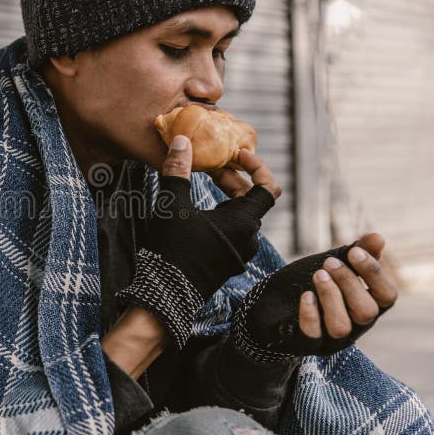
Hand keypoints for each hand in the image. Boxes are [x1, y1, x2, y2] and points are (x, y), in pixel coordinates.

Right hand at [114, 135, 279, 349]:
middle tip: (210, 166)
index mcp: (244, 221)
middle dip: (232, 179)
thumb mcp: (173, 204)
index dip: (257, 167)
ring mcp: (238, 254)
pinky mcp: (226, 263)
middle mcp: (248, 238)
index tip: (237, 156)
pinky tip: (197, 213)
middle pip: (250, 200)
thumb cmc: (172, 247)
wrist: (165, 293)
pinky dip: (220, 216)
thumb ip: (178, 170)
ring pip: (239, 216)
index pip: (268, 187)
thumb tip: (182, 141)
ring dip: (225, 198)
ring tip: (202, 186)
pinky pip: (231, 232)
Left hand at [299, 232, 396, 343]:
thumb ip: (356, 252)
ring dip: (330, 297)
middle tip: (328, 262)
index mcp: (368, 304)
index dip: (374, 273)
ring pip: (341, 326)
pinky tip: (305, 295)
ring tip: (317, 275)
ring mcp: (331, 338)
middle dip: (348, 283)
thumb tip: (377, 237)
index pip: (387, 296)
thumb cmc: (310, 280)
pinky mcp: (306, 344)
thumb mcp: (334, 263)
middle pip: (366, 312)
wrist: (272, 301)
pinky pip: (313, 336)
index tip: (354, 251)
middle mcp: (355, 326)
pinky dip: (310, 315)